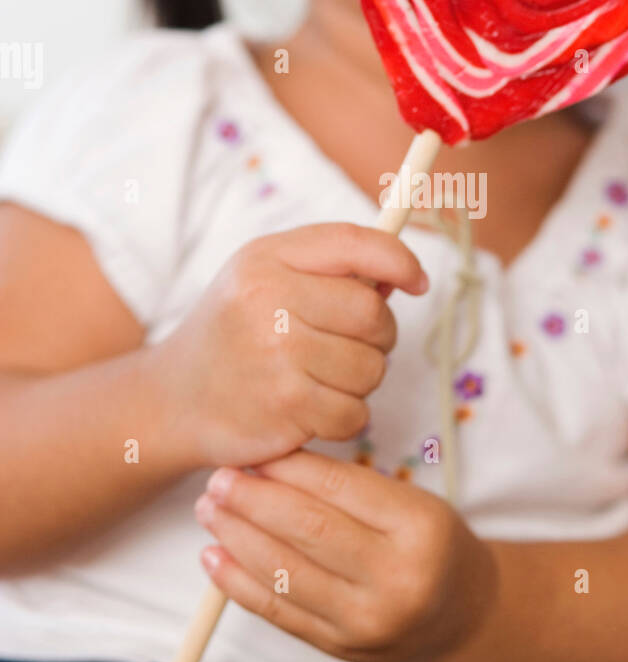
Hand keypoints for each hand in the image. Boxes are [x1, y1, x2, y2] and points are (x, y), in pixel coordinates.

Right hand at [148, 223, 428, 468]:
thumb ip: (330, 264)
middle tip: (351, 344)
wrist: (174, 398)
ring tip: (321, 377)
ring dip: (360, 381)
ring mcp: (276, 356)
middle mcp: (268, 301)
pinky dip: (344, 417)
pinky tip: (312, 408)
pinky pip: (355, 413)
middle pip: (373, 315)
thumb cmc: (236, 330)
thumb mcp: (265, 274)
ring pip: (371, 368)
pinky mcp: (285, 407)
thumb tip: (405, 275)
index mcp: (267, 259)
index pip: (356, 244)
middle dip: (378, 335)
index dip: (400, 260)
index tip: (418, 282)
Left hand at [193, 450, 499, 661]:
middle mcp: (396, 577)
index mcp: (419, 526)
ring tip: (209, 511)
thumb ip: (351, 488)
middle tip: (218, 479)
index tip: (254, 452)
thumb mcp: (413, 503)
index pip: (339, 489)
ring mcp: (366, 620)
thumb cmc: (431, 544)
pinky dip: (238, 584)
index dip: (288, 468)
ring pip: (285, 573)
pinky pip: (278, 613)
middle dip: (252, 500)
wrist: (463, 614)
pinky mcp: (340, 648)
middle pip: (308, 529)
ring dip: (237, 537)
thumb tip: (271, 464)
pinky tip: (214, 556)